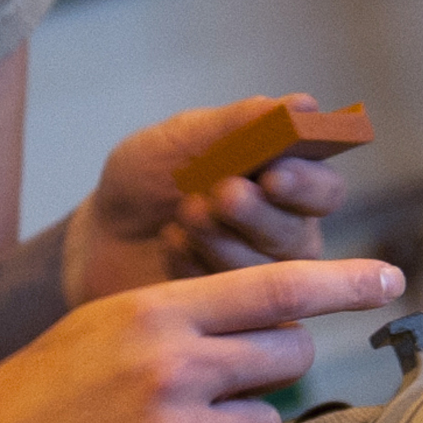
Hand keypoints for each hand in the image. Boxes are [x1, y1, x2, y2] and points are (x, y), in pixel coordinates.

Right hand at [0, 255, 402, 422]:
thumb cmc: (37, 394)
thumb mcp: (103, 329)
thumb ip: (183, 325)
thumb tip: (266, 330)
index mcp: (155, 312)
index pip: (273, 285)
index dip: (341, 281)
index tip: (390, 276)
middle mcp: (172, 366)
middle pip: (288, 356)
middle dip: (274, 370)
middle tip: (228, 383)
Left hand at [66, 94, 356, 297]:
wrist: (98, 236)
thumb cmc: (147, 179)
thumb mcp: (182, 139)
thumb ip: (238, 124)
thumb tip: (302, 105)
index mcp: (285, 185)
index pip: (325, 190)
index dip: (306, 184)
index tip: (274, 174)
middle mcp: (283, 235)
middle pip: (300, 236)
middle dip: (259, 214)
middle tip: (222, 193)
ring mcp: (257, 281)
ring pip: (268, 274)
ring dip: (224, 239)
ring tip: (185, 214)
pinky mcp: (230, 318)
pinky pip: (232, 305)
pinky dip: (197, 266)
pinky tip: (170, 243)